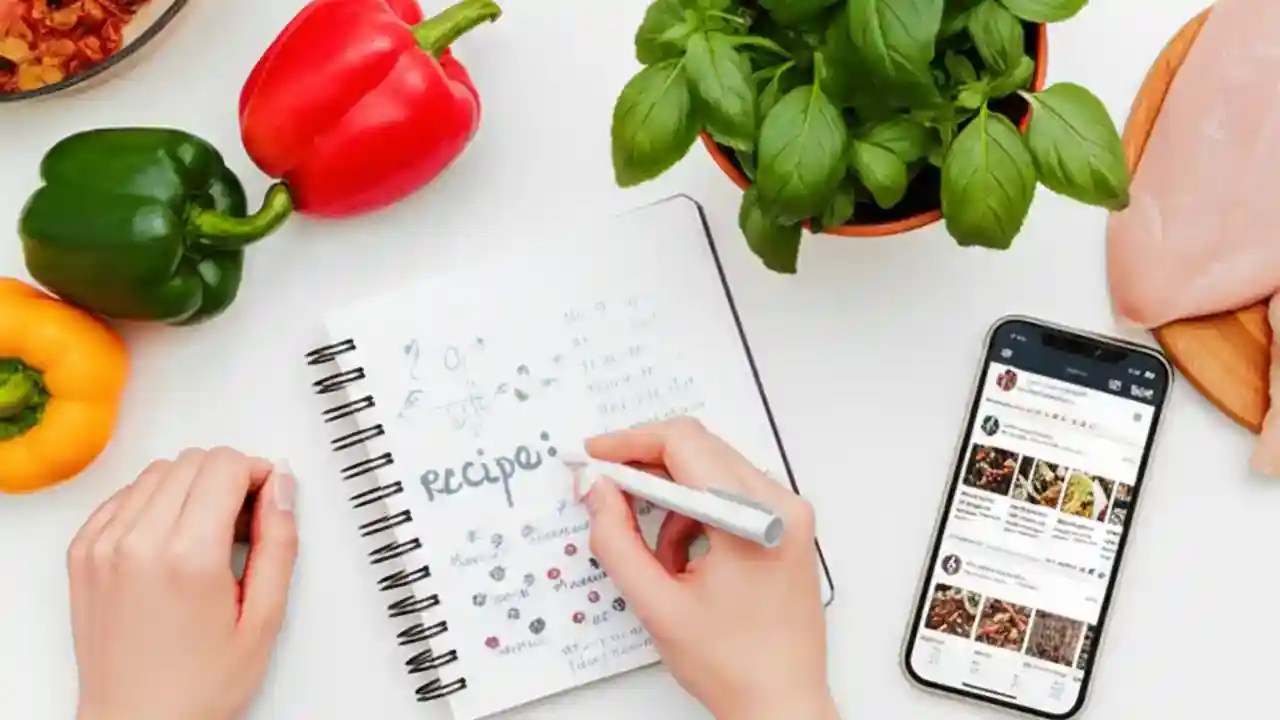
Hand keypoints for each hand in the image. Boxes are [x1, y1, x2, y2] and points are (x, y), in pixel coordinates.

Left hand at [68, 448, 298, 719]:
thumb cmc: (198, 686)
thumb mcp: (264, 619)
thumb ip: (279, 543)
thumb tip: (281, 488)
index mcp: (188, 558)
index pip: (224, 465)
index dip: (256, 472)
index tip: (267, 495)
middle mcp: (138, 544)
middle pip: (192, 461)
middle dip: (226, 477)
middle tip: (243, 518)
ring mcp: (103, 547)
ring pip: (158, 472)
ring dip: (189, 487)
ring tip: (207, 532)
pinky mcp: (83, 553)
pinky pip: (123, 496)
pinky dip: (152, 503)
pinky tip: (172, 538)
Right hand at [583, 419, 836, 719]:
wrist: (782, 705)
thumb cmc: (735, 666)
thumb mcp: (658, 605)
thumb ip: (617, 541)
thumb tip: (598, 491)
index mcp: (755, 518)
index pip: (685, 444)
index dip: (631, 442)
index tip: (596, 456)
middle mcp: (780, 506)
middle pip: (700, 451)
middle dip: (647, 470)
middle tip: (607, 493)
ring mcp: (787, 516)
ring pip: (712, 474)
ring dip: (671, 504)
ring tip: (658, 561)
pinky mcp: (784, 529)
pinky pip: (728, 498)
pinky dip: (694, 519)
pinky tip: (683, 565)